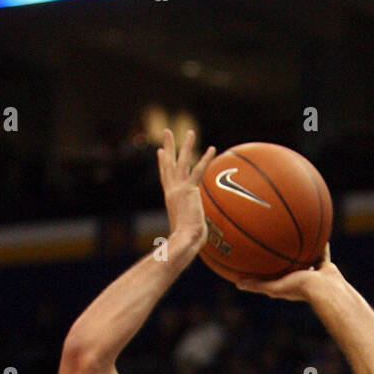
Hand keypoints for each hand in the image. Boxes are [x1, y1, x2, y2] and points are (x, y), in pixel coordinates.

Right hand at [157, 128, 215, 253]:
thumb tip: (195, 236)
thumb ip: (191, 223)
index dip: (163, 164)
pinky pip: (199, 171)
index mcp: (170, 198)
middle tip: (167, 132)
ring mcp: (179, 189)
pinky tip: (212, 148)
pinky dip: (205, 159)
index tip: (161, 152)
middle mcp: (172, 191)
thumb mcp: (188, 228)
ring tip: (190, 132)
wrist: (184, 240)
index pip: (166, 177)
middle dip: (169, 147)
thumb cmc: (186, 241)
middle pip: (169, 164)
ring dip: (186, 146)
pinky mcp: (189, 190)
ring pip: (182, 162)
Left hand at [234, 244, 338, 300]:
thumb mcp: (274, 287)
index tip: (256, 264)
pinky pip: (321, 252)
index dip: (264, 273)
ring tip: (294, 237)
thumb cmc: (300, 289)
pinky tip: (315, 229)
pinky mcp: (325, 267)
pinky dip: (319, 243)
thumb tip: (237, 283)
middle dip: (282, 259)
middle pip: (288, 268)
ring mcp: (314, 274)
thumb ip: (257, 285)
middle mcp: (300, 280)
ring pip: (305, 259)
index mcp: (287, 286)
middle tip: (274, 246)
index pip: (272, 280)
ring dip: (301, 250)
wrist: (327, 289)